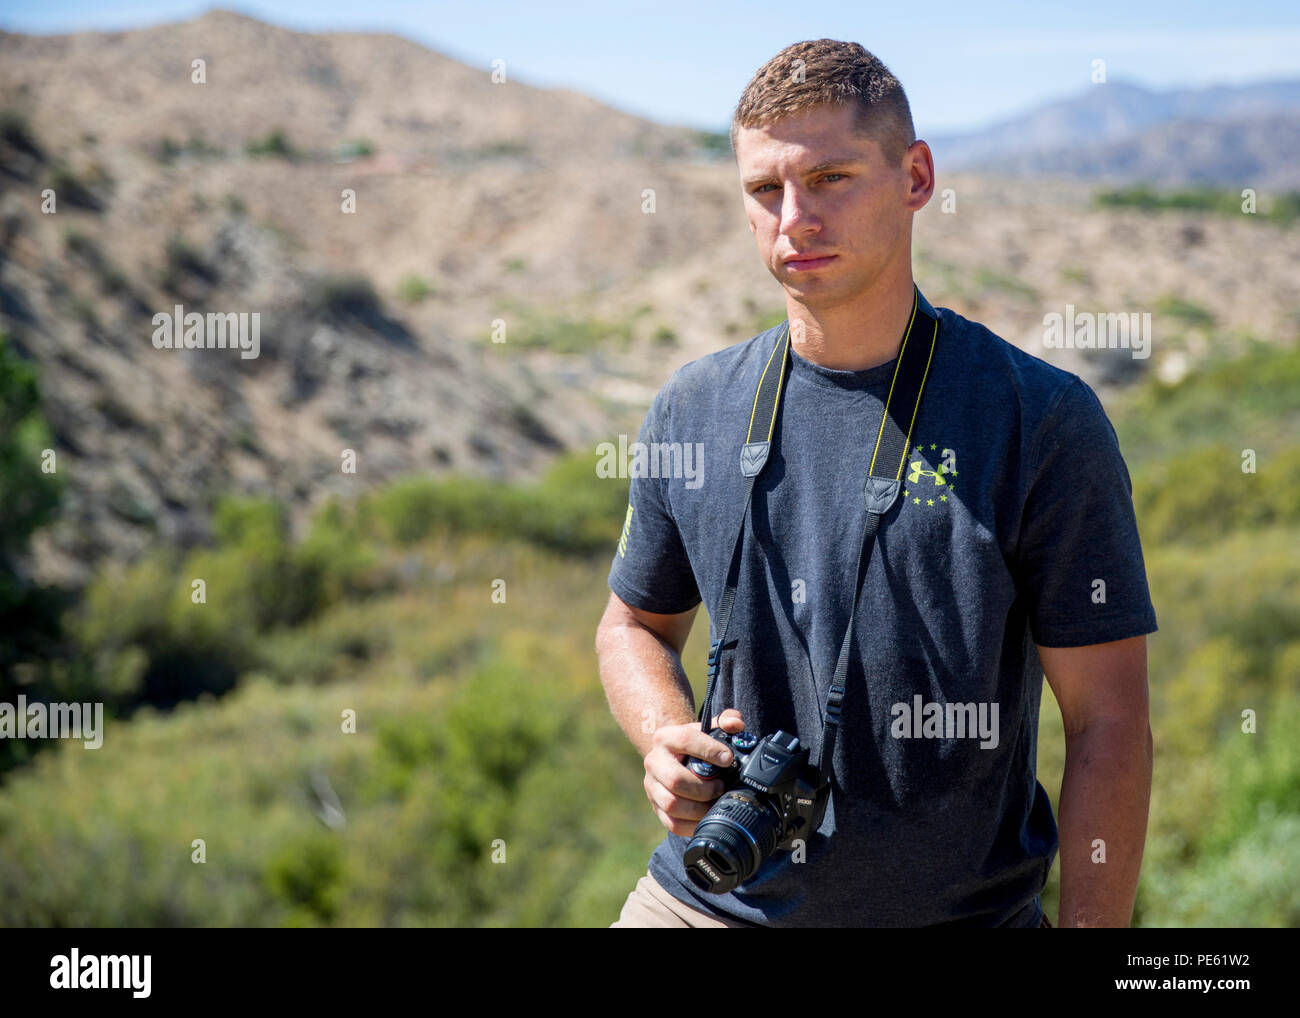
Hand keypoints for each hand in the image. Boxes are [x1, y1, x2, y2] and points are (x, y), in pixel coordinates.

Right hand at [643, 709, 745, 836]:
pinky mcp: (655, 807)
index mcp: (666, 738)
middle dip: (703, 788)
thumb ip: (726, 720)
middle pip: (675, 780)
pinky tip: (707, 816)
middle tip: (721, 787)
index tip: (728, 759)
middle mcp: (654, 761)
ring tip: (715, 803)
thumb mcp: (708, 728)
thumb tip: (737, 725)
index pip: (685, 740)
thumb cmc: (695, 743)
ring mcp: (652, 786)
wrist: (673, 757)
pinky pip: (672, 823)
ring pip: (672, 804)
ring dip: (699, 808)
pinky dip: (693, 824)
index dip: (708, 750)